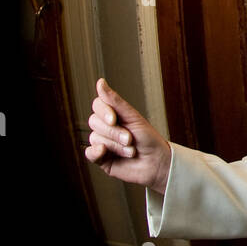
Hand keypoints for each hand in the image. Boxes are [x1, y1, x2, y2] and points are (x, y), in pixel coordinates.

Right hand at [84, 77, 172, 194]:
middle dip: (114, 132)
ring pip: (95, 137)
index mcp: (114, 115)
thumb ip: (115, 101)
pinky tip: (105, 152)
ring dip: (115, 145)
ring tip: (131, 150)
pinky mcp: (101, 158)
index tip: (114, 118)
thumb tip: (100, 82)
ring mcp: (102, 142)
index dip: (103, 111)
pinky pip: (89, 152)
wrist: (157, 163)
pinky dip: (96, 152)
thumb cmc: (148, 139)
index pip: (97, 105)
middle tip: (130, 139)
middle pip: (94, 122)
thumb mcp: (133, 117)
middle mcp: (106, 127)